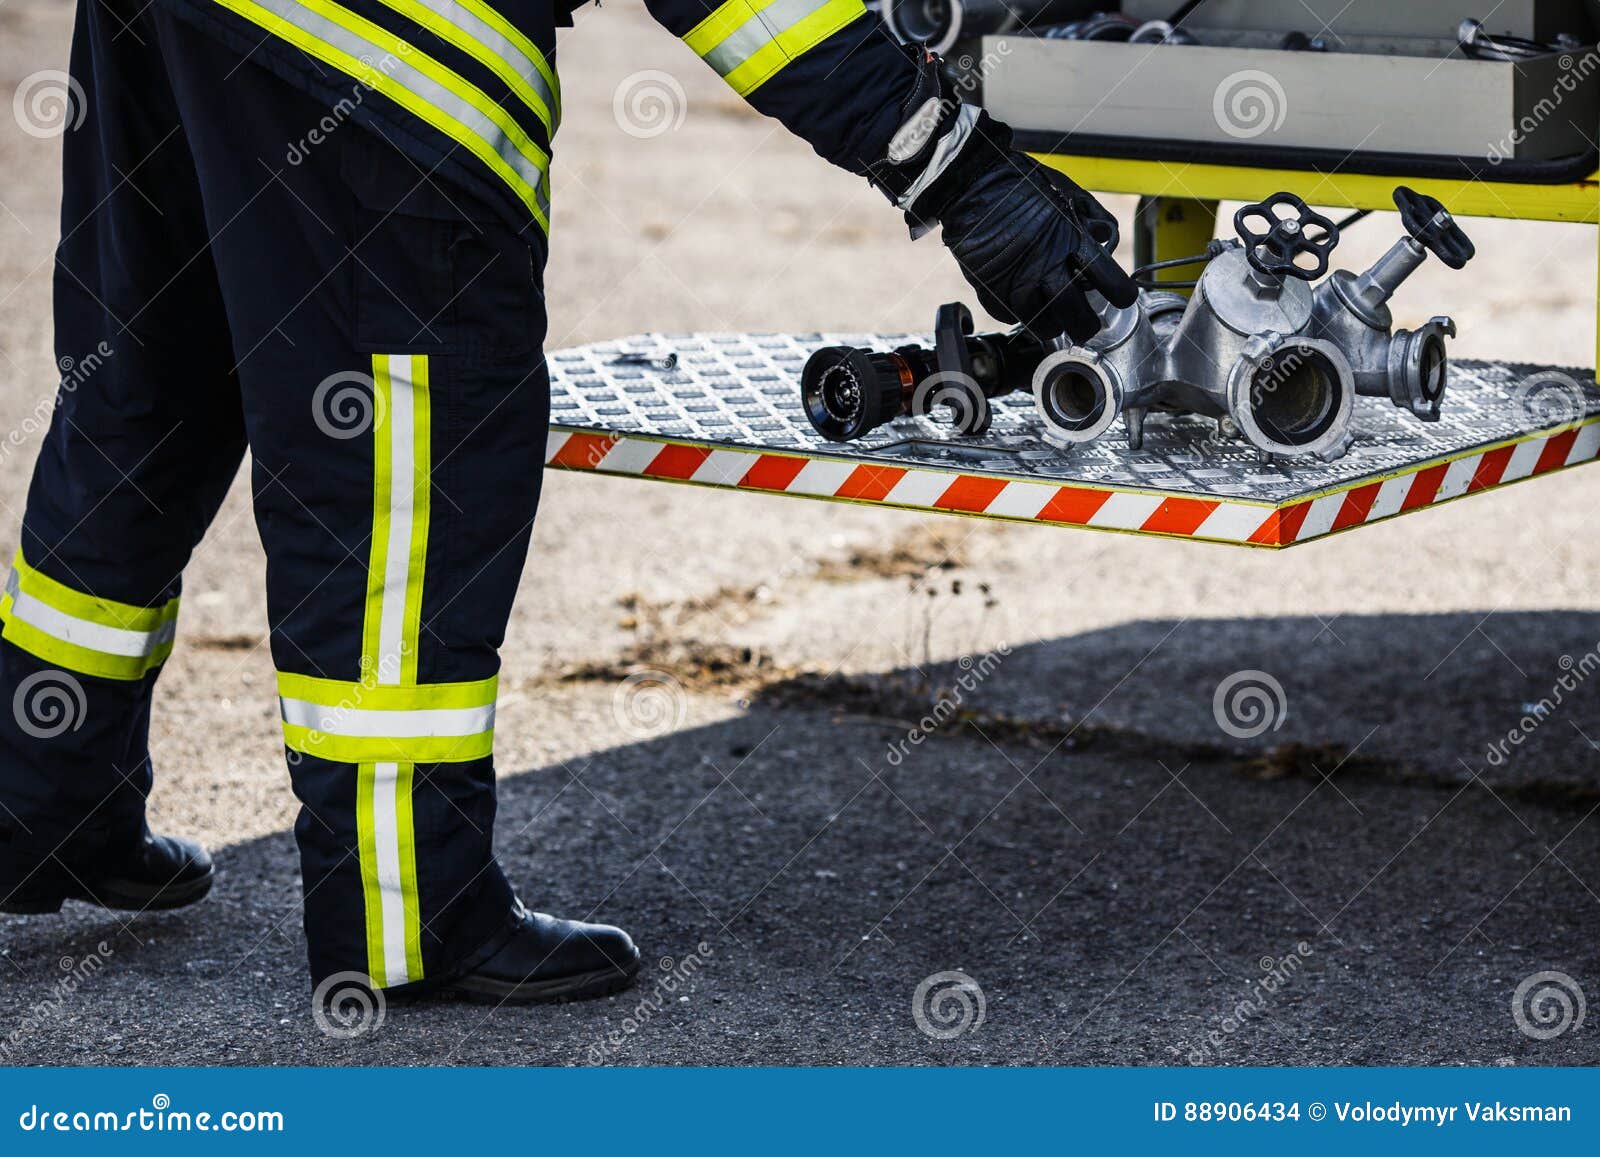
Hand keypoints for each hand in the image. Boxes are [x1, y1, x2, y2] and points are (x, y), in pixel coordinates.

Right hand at [940, 153, 1138, 343]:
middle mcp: (1046, 265)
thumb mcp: (1068, 191)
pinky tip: (1024, 304)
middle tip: (1087, 322)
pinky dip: (1019, 315)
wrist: (972, 181)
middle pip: (1077, 316)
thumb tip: (1106, 241)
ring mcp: (1016, 281)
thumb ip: (1093, 218)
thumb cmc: (1020, 181)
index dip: (1121, 294)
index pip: (1110, 282)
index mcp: (1071, 240)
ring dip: (1053, 326)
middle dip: (1087, 325)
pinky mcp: (990, 288)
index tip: (1121, 296)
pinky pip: (1009, 317)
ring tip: (1055, 318)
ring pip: (1043, 325)